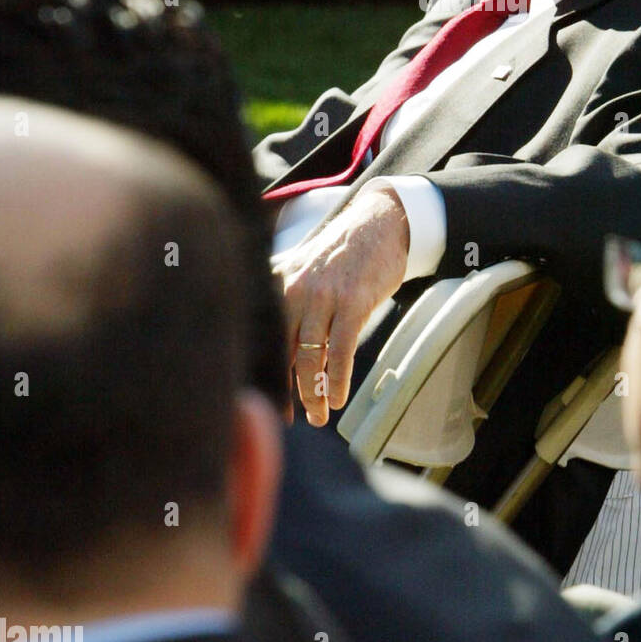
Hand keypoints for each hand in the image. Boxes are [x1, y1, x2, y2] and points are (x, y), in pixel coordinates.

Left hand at [272, 186, 408, 425]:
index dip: (263, 373)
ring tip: (319, 415)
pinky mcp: (352, 302)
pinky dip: (339, 379)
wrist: (378, 223)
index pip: (263, 337)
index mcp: (278, 284)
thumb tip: (275, 344)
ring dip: (313, 393)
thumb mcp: (303, 269)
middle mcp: (294, 290)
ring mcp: (323, 296)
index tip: (264, 399)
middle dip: (284, 391)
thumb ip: (286, 300)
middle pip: (282, 353)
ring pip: (311, 357)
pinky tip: (339, 397)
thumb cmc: (342, 253)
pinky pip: (341, 350)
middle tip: (289, 418)